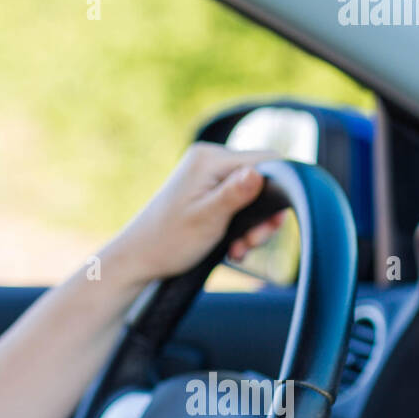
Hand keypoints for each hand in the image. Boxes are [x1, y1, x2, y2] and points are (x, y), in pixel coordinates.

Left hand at [97, 142, 286, 287]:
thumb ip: (234, 194)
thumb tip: (260, 172)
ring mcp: (208, 176)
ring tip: (240, 250)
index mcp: (209, 159)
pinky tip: (233, 248)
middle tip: (253, 243)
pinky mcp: (207, 192)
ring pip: (253, 196)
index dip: (279, 190)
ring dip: (253, 227)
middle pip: (262, 179)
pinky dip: (241, 227)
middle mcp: (210, 160)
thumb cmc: (169, 240)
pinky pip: (238, 204)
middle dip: (263, 216)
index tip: (272, 224)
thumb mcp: (206, 219)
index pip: (266, 160)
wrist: (139, 258)